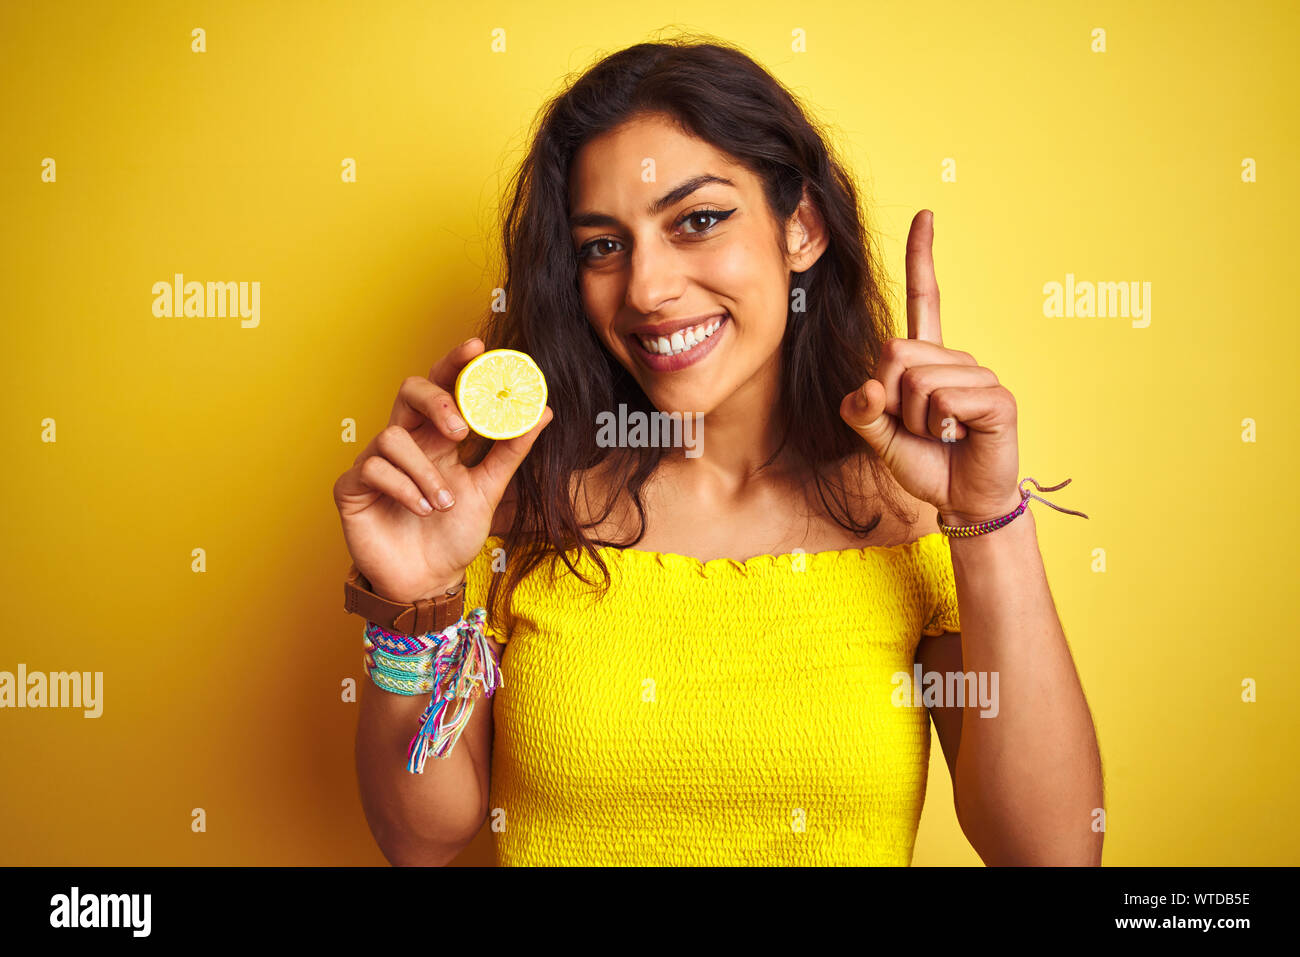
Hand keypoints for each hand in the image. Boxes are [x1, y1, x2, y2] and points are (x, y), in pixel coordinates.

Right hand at [332, 338, 552, 601]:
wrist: (429, 582)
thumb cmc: (453, 534)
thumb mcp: (489, 489)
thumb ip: (511, 451)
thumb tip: (543, 411)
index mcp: (437, 437)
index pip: (444, 387)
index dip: (456, 363)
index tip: (478, 347)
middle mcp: (406, 442)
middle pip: (408, 391)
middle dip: (435, 401)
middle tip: (460, 430)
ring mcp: (375, 462)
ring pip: (392, 436)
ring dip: (425, 470)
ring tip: (443, 502)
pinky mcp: (352, 488)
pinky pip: (372, 469)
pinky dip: (403, 488)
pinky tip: (421, 509)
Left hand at [839, 210, 1020, 525]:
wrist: (960, 499)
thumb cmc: (923, 462)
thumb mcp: (877, 437)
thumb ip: (860, 410)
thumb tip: (867, 387)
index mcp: (927, 359)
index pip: (925, 299)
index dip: (922, 259)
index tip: (925, 216)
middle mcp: (955, 359)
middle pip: (894, 354)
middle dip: (890, 400)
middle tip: (917, 426)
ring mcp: (979, 375)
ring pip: (917, 382)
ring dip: (916, 420)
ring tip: (940, 435)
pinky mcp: (997, 399)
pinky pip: (944, 399)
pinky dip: (941, 426)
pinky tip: (959, 436)